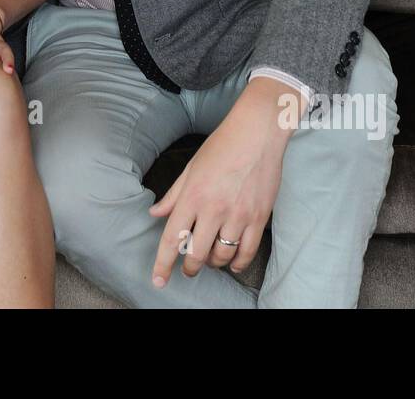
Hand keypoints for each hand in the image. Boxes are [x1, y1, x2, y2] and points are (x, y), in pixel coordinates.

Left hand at [147, 91, 292, 287]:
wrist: (257, 133)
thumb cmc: (222, 146)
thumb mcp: (190, 168)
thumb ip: (173, 195)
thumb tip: (155, 213)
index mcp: (192, 196)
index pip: (172, 239)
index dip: (163, 264)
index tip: (158, 280)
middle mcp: (213, 210)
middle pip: (196, 254)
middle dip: (189, 268)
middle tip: (188, 270)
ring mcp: (238, 216)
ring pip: (221, 256)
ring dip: (212, 263)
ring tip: (210, 259)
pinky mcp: (259, 218)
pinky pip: (247, 252)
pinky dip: (238, 264)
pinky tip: (232, 264)